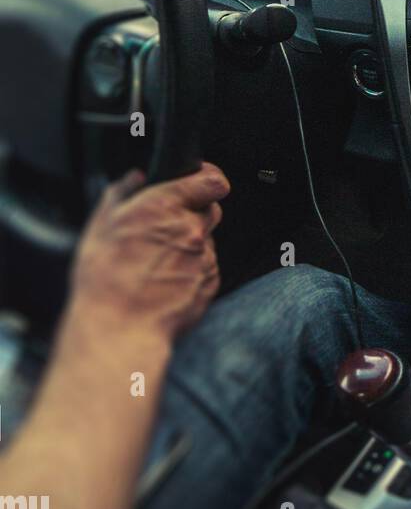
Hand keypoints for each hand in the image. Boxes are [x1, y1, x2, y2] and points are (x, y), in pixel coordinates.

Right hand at [69, 163, 230, 344]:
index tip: (200, 182)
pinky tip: (165, 282)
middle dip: (195, 213)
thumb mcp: (100, 226)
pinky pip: (206, 267)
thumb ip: (122, 193)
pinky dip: (191, 270)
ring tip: (158, 263)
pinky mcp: (209, 283)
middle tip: (167, 229)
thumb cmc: (105, 279)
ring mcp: (203, 257)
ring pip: (206, 240)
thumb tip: (137, 177)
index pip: (212, 179)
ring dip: (191, 245)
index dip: (208, 178)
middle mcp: (191, 228)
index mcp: (166, 206)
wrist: (119, 330)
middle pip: (211, 209)